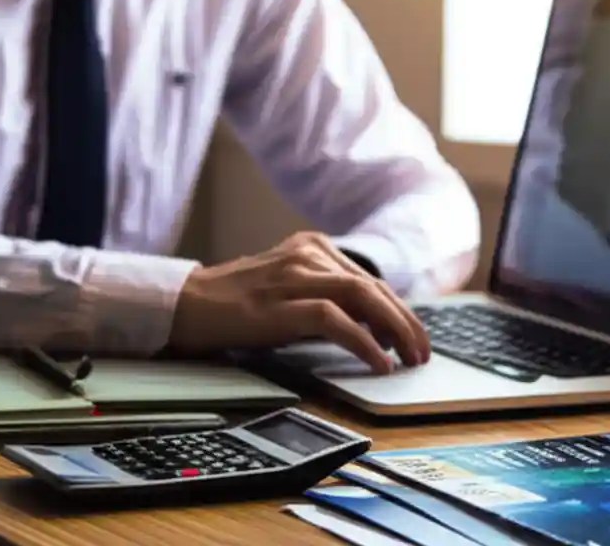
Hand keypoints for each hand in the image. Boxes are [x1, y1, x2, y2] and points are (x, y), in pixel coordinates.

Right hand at [169, 232, 430, 373]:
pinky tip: (378, 361)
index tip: (415, 337)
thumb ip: (327, 297)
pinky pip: (336, 320)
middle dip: (406, 322)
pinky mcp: (282, 303)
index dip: (399, 311)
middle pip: (375, 287)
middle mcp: (309, 254)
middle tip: (422, 352)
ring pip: (363, 297)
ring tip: (408, 358)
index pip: (370, 280)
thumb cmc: (237, 304)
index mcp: (313, 247)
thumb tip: (375, 329)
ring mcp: (295, 275)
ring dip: (395, 330)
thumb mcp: (289, 289)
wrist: (186, 304)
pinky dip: (363, 342)